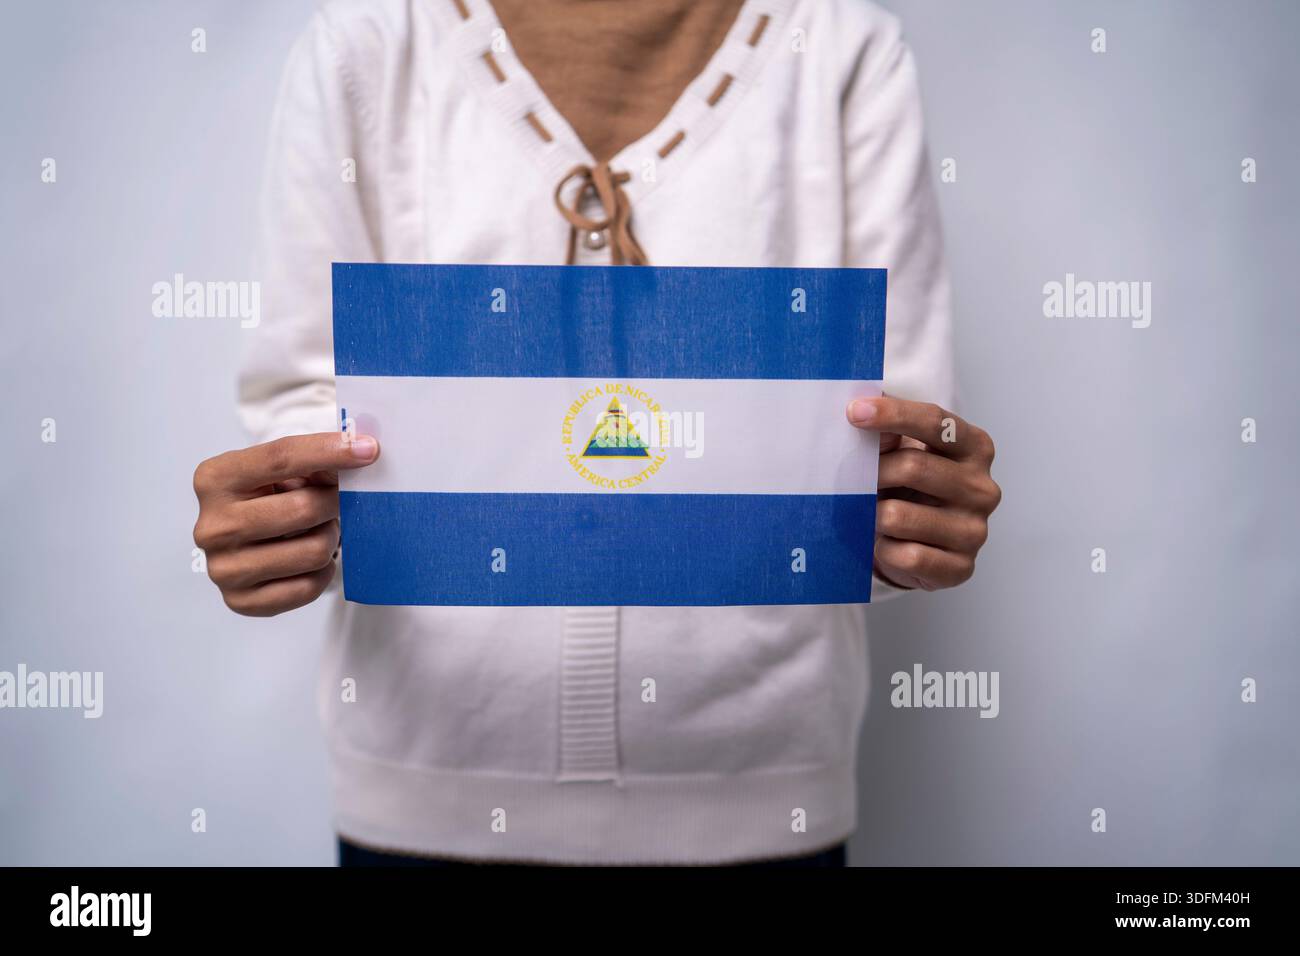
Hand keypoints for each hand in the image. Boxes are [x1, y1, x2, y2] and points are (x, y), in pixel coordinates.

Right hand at [192, 432, 379, 615]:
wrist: (239, 544)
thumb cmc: (264, 499)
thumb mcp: (279, 471)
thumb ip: (313, 461)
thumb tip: (357, 457)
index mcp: (215, 480)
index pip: (281, 457)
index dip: (330, 451)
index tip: (369, 450)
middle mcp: (212, 526)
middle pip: (304, 508)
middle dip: (334, 503)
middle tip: (337, 503)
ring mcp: (223, 568)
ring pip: (313, 551)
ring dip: (330, 538)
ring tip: (320, 531)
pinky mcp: (240, 601)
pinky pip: (309, 587)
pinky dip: (322, 571)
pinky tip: (310, 560)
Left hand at [847, 397, 999, 590]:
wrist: (921, 545)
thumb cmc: (911, 488)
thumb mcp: (905, 452)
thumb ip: (890, 433)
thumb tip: (865, 415)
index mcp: (975, 448)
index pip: (936, 422)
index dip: (893, 415)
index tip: (854, 412)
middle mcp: (982, 488)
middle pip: (913, 466)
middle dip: (873, 472)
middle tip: (853, 479)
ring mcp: (975, 530)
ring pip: (899, 516)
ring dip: (873, 515)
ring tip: (872, 514)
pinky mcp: (961, 567)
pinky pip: (906, 555)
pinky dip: (884, 549)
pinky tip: (887, 543)